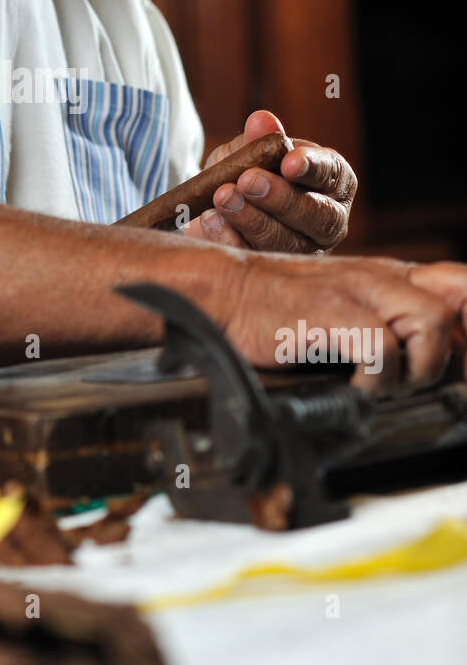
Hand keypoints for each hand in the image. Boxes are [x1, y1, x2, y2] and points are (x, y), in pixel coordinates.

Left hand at [184, 110, 356, 254]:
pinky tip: (211, 219)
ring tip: (223, 197)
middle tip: (247, 181)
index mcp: (333, 181)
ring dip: (251, 219)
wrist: (220, 206)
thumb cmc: (249, 170)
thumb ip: (258, 138)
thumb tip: (261, 121)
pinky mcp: (273, 270)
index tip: (288, 161)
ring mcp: (304, 250)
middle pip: (317, 216)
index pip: (332, 174)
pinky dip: (230, 239)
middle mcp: (328, 219)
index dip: (312, 168)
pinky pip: (255, 260)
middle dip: (281, 198)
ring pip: (286, 242)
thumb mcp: (250, 151)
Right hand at [220, 251, 464, 393]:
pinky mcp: (333, 312)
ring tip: (384, 384)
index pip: (462, 287)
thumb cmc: (274, 310)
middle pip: (461, 297)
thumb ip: (381, 324)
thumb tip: (415, 367)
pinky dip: (377, 379)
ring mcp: (359, 290)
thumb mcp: (342, 310)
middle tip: (428, 379)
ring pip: (433, 323)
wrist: (222, 292)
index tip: (461, 370)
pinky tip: (353, 387)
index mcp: (390, 278)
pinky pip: (384, 348)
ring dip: (417, 368)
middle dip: (458, 349)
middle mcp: (383, 277)